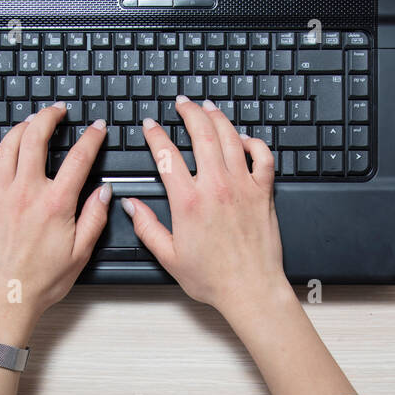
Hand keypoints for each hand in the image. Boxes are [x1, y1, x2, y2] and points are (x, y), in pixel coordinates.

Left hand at [0, 101, 111, 342]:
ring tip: (32, 121)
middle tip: (58, 111)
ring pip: (8, 145)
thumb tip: (104, 193)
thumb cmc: (40, 283)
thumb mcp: (80, 254)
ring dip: (22, 126)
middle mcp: (26, 193)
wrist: (4, 299)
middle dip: (49, 116)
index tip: (97, 128)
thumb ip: (94, 218)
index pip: (79, 158)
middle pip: (36, 137)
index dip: (91, 137)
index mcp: (55, 204)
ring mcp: (1, 195)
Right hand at [121, 95, 293, 322]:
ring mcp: (243, 187)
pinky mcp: (264, 193)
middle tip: (182, 103)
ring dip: (217, 117)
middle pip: (202, 133)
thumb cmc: (213, 279)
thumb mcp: (169, 257)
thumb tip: (130, 206)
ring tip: (208, 107)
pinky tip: (244, 139)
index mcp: (189, 202)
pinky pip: (262, 156)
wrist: (251, 290)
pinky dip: (253, 142)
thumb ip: (147, 227)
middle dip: (189, 112)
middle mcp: (217, 187)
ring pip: (231, 137)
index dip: (155, 135)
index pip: (167, 155)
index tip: (150, 126)